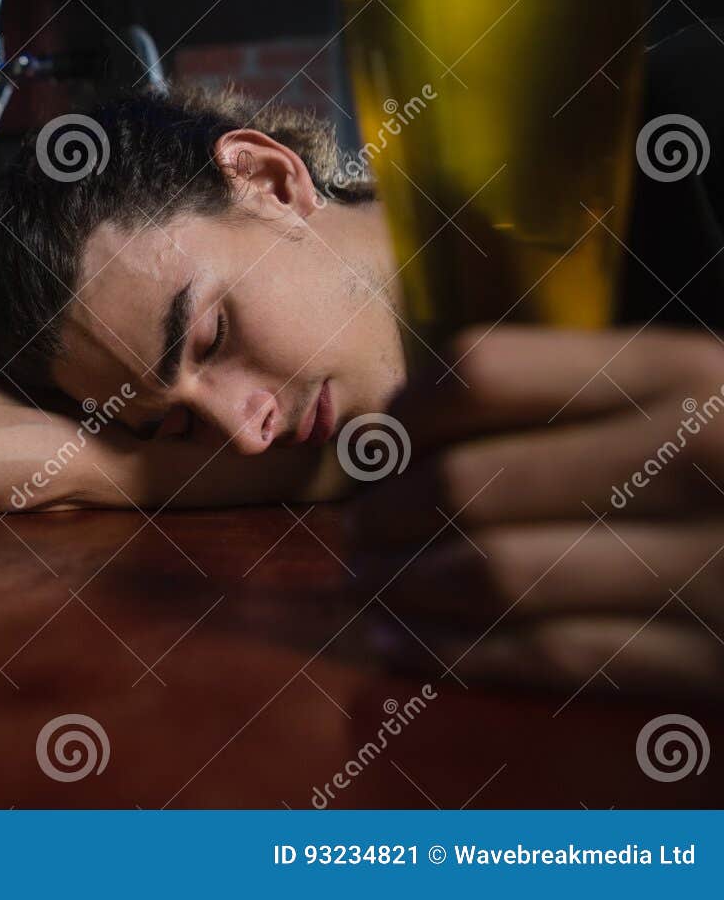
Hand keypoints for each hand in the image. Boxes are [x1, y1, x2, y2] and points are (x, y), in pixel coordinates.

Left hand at [347, 326, 723, 697]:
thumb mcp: (705, 391)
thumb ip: (582, 391)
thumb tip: (411, 424)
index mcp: (687, 372)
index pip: (486, 374)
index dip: (401, 414)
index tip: (369, 446)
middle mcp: (698, 458)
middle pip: (473, 482)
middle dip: (384, 515)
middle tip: (351, 532)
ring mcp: (714, 567)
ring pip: (498, 576)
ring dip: (402, 588)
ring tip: (362, 587)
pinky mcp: (719, 664)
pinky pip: (553, 657)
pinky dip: (456, 653)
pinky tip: (401, 644)